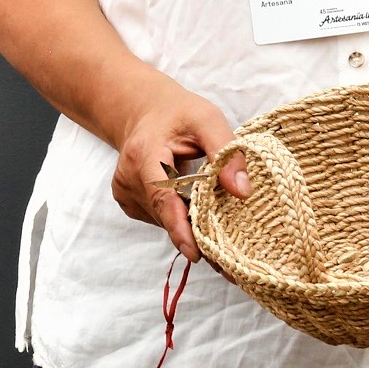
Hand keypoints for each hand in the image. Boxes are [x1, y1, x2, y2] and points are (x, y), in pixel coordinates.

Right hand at [110, 82, 244, 261]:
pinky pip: (159, 217)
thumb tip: (243, 191)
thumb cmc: (179, 114)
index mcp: (144, 153)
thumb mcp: (207, 120)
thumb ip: (226, 152)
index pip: (162, 196)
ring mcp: (125, 192)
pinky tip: (191, 204)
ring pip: (163, 219)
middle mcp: (128, 177)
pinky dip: (179, 216)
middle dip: (195, 233)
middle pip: (165, 213)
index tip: (196, 252)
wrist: (145, 112)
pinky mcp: (129, 202)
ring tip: (214, 220)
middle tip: (226, 255)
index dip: (179, 226)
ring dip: (189, 223)